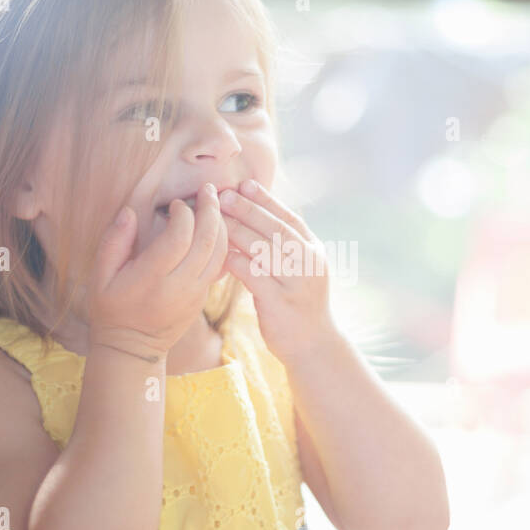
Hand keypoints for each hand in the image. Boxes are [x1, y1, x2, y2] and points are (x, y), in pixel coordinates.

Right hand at [81, 182, 228, 360]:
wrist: (132, 348)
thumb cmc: (111, 307)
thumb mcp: (101, 275)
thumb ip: (114, 241)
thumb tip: (130, 212)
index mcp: (151, 278)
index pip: (179, 238)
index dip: (183, 214)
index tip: (176, 204)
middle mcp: (179, 286)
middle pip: (206, 242)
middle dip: (211, 211)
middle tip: (208, 189)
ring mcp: (195, 293)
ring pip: (219, 253)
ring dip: (221, 225)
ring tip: (216, 203)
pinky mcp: (203, 297)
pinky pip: (220, 266)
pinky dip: (223, 243)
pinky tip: (217, 227)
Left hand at [219, 179, 339, 365]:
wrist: (313, 345)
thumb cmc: (298, 304)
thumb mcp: (300, 270)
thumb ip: (284, 246)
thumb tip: (256, 215)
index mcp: (314, 251)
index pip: (289, 218)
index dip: (267, 199)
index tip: (244, 184)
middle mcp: (309, 263)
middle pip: (275, 229)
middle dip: (247, 209)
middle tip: (223, 195)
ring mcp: (297, 283)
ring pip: (263, 249)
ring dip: (237, 231)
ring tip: (215, 219)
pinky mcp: (281, 303)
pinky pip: (253, 275)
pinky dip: (235, 261)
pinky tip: (220, 253)